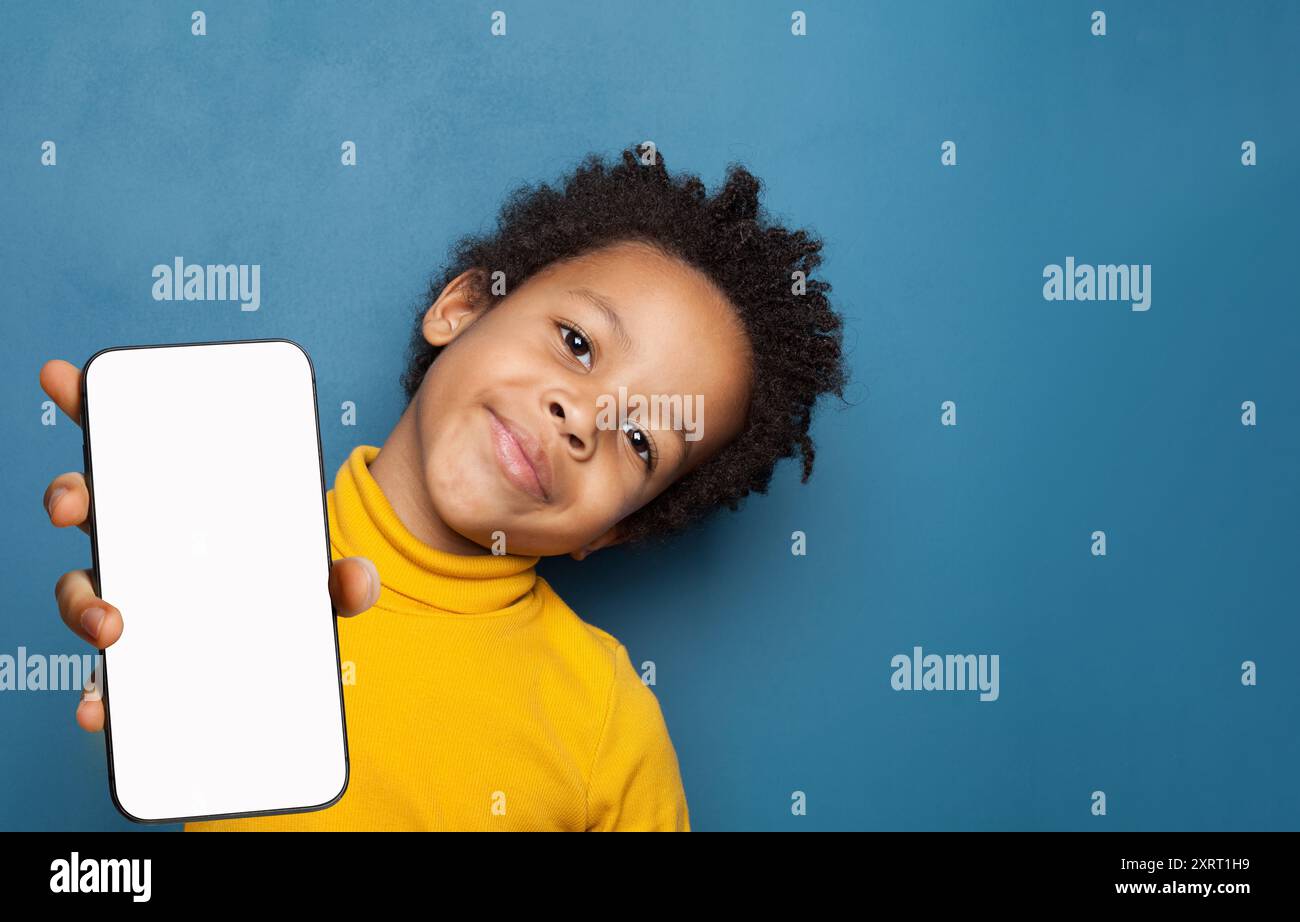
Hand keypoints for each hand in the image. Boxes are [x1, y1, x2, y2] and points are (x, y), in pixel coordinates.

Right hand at [38, 358, 378, 731]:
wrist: (284, 652)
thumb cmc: (286, 588)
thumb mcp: (318, 577)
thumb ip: (342, 578)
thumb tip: (357, 581)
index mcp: (180, 503)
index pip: (127, 445)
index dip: (89, 406)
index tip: (65, 376)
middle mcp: (144, 541)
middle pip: (88, 506)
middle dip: (70, 496)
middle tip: (76, 504)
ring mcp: (133, 595)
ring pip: (82, 587)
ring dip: (81, 603)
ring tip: (112, 625)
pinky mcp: (137, 656)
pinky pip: (104, 671)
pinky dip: (99, 692)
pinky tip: (102, 708)